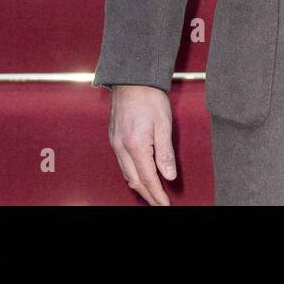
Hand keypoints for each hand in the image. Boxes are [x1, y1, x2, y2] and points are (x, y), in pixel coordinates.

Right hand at [109, 84, 176, 205]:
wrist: (132, 79)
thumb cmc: (150, 98)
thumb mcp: (164, 125)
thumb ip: (166, 153)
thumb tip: (169, 176)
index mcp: (135, 146)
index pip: (148, 178)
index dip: (157, 194)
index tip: (165, 204)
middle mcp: (121, 148)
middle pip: (135, 180)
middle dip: (148, 195)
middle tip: (160, 203)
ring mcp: (115, 143)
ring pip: (126, 174)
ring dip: (140, 186)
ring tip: (152, 193)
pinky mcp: (114, 138)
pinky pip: (122, 163)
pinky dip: (132, 174)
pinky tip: (140, 175)